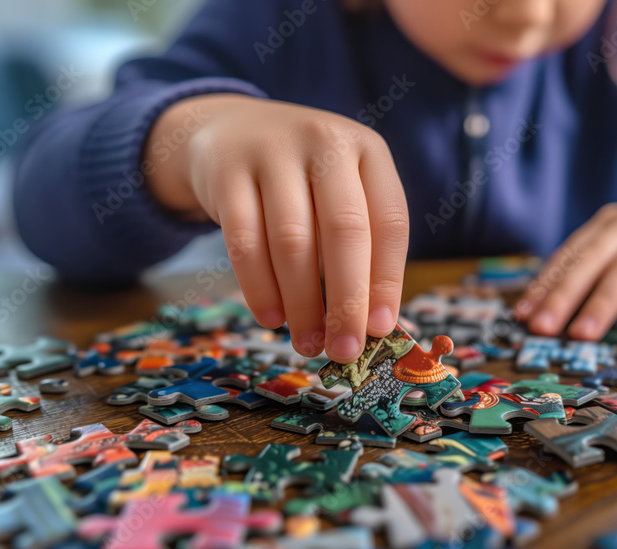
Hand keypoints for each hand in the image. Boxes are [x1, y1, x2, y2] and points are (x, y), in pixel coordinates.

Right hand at [145, 94, 408, 362]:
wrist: (228, 130)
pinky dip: (259, 287)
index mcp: (367, 151)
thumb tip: (373, 325)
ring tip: (307, 342)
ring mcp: (273, 153)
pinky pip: (244, 241)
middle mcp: (325, 143)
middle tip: (345, 350)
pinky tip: (271, 317)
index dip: (387, 280)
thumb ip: (361, 246)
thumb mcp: (340, 192)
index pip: (389, 222)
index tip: (382, 329)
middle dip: (347, 301)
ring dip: (302, 303)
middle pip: (344, 231)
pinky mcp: (227, 173)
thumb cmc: (301, 179)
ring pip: (292, 241)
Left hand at [515, 198, 616, 341]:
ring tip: (583, 336)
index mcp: (609, 224)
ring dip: (603, 303)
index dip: (546, 285)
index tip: (523, 316)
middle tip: (542, 328)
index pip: (570, 256)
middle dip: (564, 295)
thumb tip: (557, 319)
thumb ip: (601, 279)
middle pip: (592, 260)